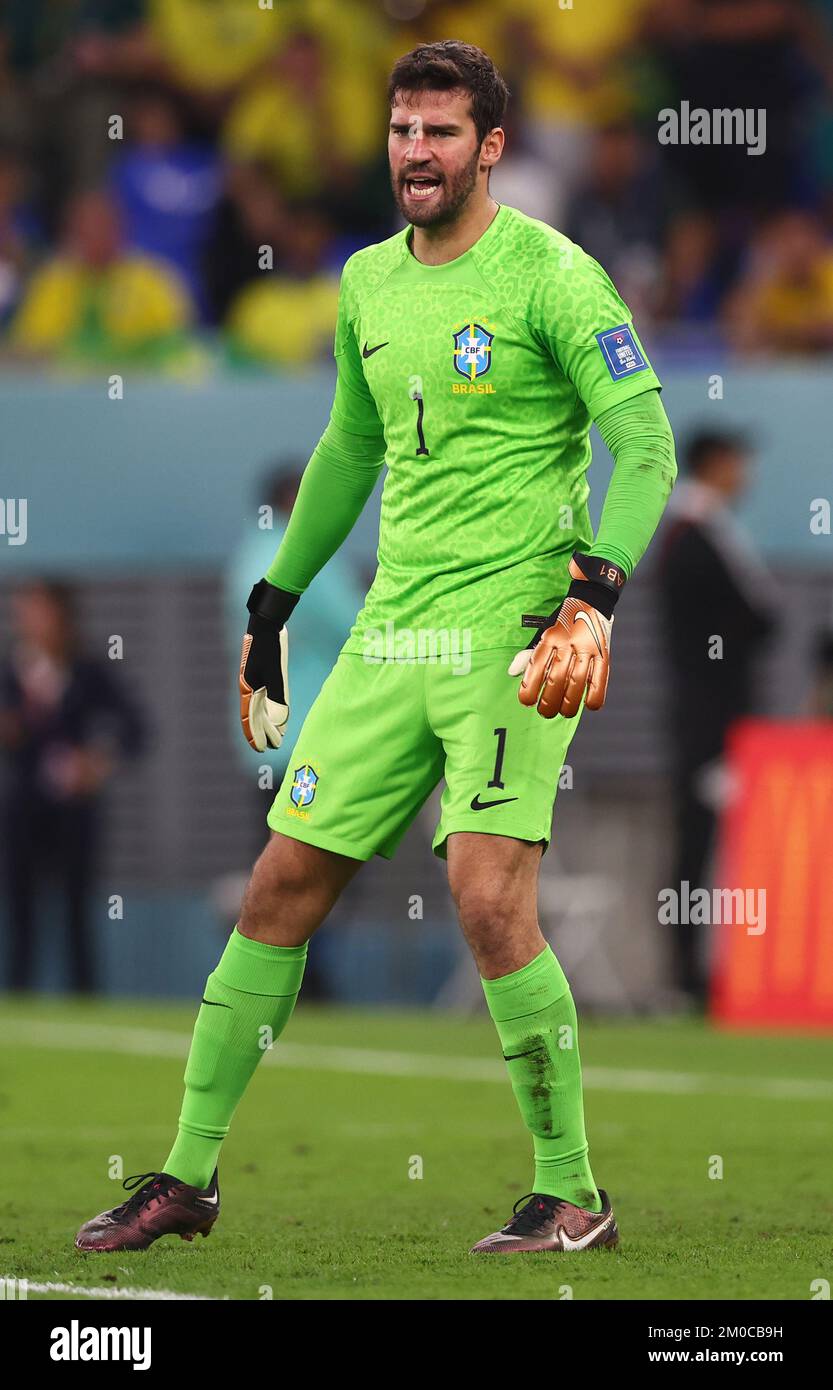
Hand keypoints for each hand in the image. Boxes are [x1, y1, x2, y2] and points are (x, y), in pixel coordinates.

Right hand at [239, 580, 295, 750]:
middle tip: (273, 747)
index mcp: (249, 689)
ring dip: (267, 723)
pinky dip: (270, 710)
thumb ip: (277, 697)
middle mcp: (249, 688)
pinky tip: (279, 716)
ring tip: (277, 737)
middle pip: (255, 716)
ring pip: (259, 708)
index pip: (250, 718)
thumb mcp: (276, 674)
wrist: (265, 625)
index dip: (254, 735)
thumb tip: (279, 720)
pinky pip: (264, 698)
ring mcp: (254, 682)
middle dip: (263, 733)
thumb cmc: (270, 648)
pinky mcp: (261, 676)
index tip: (261, 748)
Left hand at [508, 554, 619, 718]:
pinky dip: (595, 694)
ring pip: (577, 681)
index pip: (537, 665)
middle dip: (548, 700)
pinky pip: (600, 677)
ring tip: (562, 713)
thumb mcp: (544, 633)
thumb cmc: (564, 622)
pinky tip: (588, 705)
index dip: (530, 686)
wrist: (592, 598)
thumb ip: (529, 653)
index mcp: (551, 637)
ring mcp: (588, 647)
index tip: (526, 701)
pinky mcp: (604, 652)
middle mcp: (568, 642)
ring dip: (569, 703)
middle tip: (544, 711)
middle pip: (556, 678)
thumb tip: (512, 672)